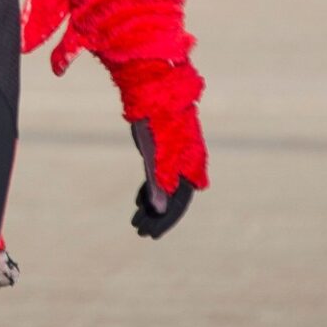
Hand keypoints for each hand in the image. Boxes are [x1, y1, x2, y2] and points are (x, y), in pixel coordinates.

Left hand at [130, 121, 195, 237]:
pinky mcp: (166, 152)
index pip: (179, 204)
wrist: (154, 92)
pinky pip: (161, 178)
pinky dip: (151, 190)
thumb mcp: (154, 157)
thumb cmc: (156, 124)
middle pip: (172, 198)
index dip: (164, 221)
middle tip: (140, 230)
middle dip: (156, 216)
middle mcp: (187, 165)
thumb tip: (159, 210)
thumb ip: (157, 184)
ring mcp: (177, 158)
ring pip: (166, 189)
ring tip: (136, 219)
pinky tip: (139, 201)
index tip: (150, 234)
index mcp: (190, 168)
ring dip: (152, 205)